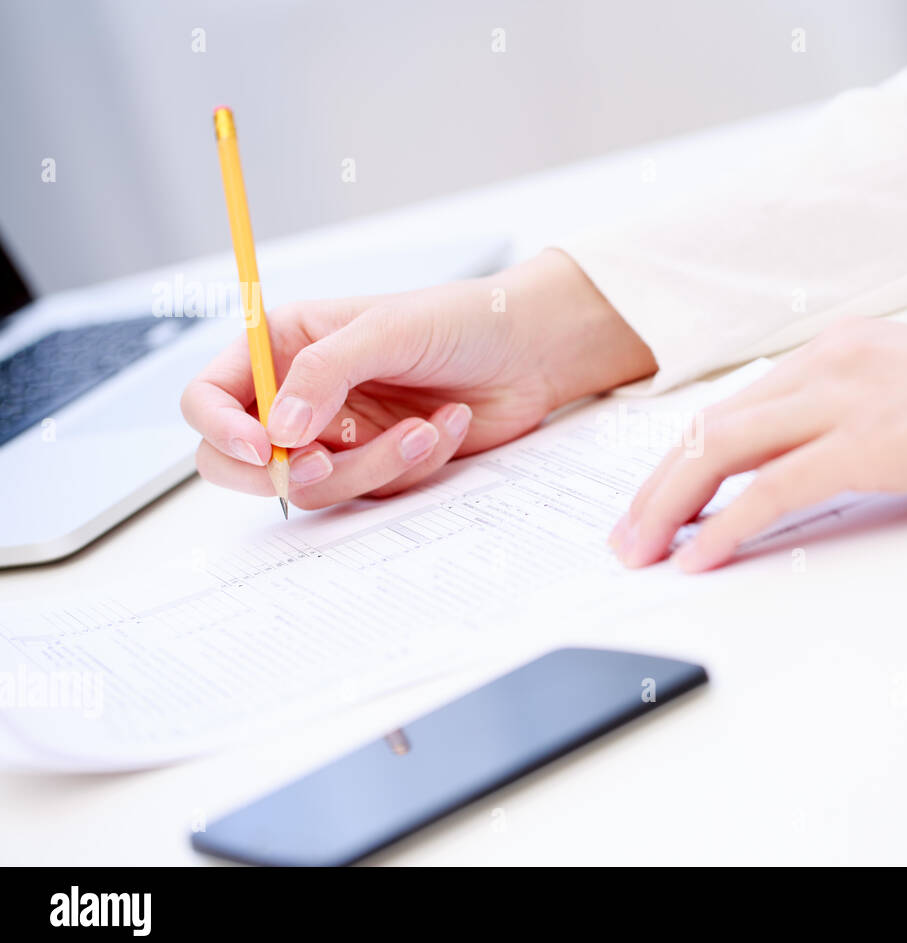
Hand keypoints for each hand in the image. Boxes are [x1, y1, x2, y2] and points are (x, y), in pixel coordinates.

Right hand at [182, 250, 655, 508]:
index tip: (263, 448)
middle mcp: (299, 396)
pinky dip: (411, 468)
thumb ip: (325, 374)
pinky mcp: (378, 466)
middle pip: (239, 462)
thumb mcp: (388, 329)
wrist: (530, 351)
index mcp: (282, 347)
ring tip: (424, 430)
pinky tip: (447, 428)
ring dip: (372, 466)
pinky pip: (370, 493)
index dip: (220, 429)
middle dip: (287, 471)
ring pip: (314, 486)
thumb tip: (277, 434)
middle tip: (329, 463)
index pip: (210, 398)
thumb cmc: (460, 319)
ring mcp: (337, 436)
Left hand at [610, 318, 906, 571]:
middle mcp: (838, 360)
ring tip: (641, 552)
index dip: (686, 459)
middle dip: (657, 485)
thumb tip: (817, 485)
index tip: (659, 501)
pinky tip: (703, 557)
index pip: (739, 406)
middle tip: (626, 537)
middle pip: (713, 424)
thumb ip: (865, 432)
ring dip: (671, 505)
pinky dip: (729, 525)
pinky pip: (777, 485)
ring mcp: (857, 393)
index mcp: (848, 349)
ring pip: (725, 448)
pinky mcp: (882, 438)